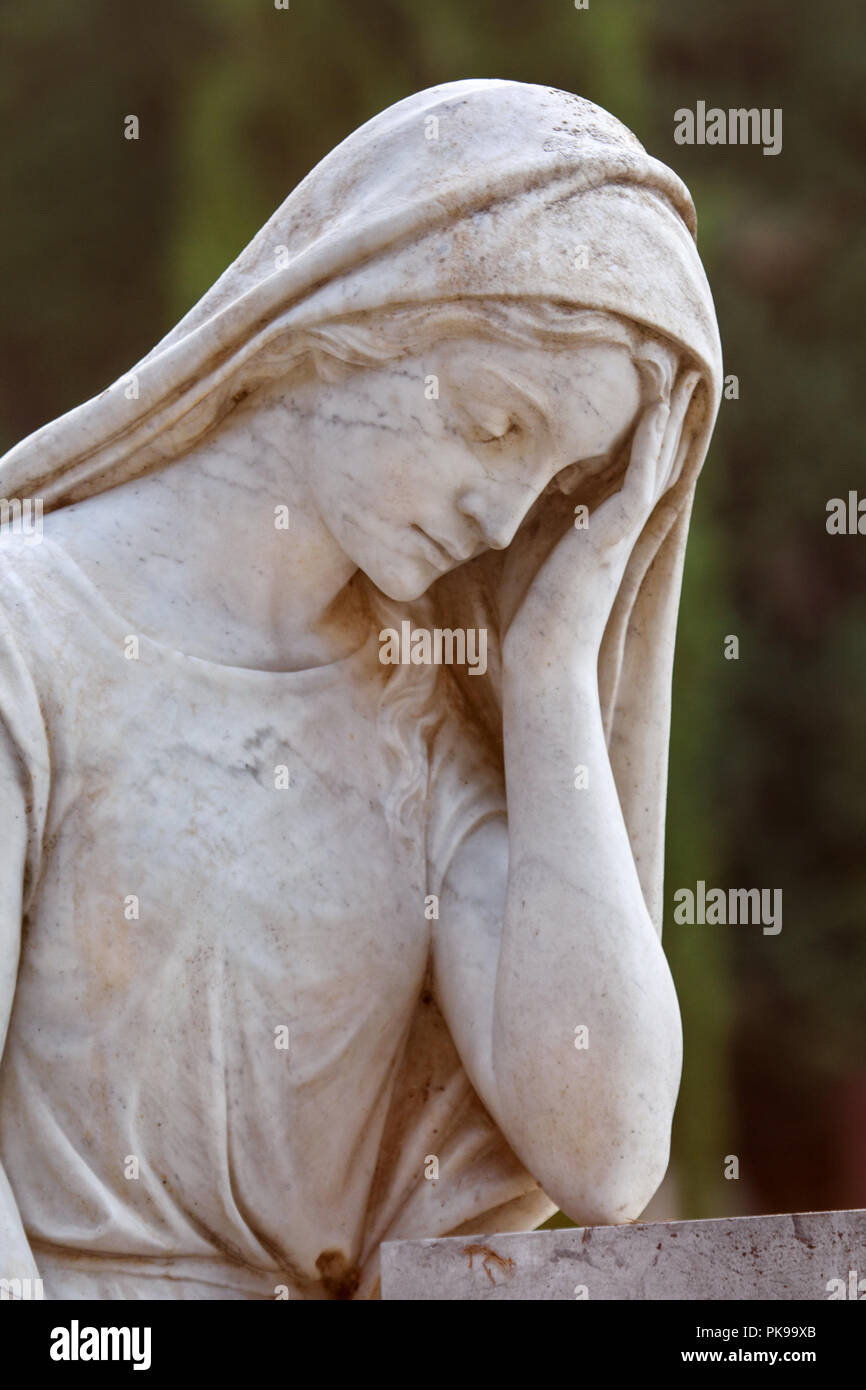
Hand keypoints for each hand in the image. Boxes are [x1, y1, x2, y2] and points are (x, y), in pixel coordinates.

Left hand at [502, 368, 699, 664]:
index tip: (642, 397)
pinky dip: (651, 440)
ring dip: (664, 418)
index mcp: (601, 532)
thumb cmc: (531, 620)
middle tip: (674, 371)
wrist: (543, 661)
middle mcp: (619, 528)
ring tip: (674, 372)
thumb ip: (536, 519)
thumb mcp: (529, 553)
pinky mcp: (615, 534)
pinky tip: (659, 406)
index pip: (626, 475)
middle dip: (662, 419)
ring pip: (654, 462)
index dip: (638, 438)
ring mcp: (622, 531)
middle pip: (650, 462)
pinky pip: (643, 476)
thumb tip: (518, 486)